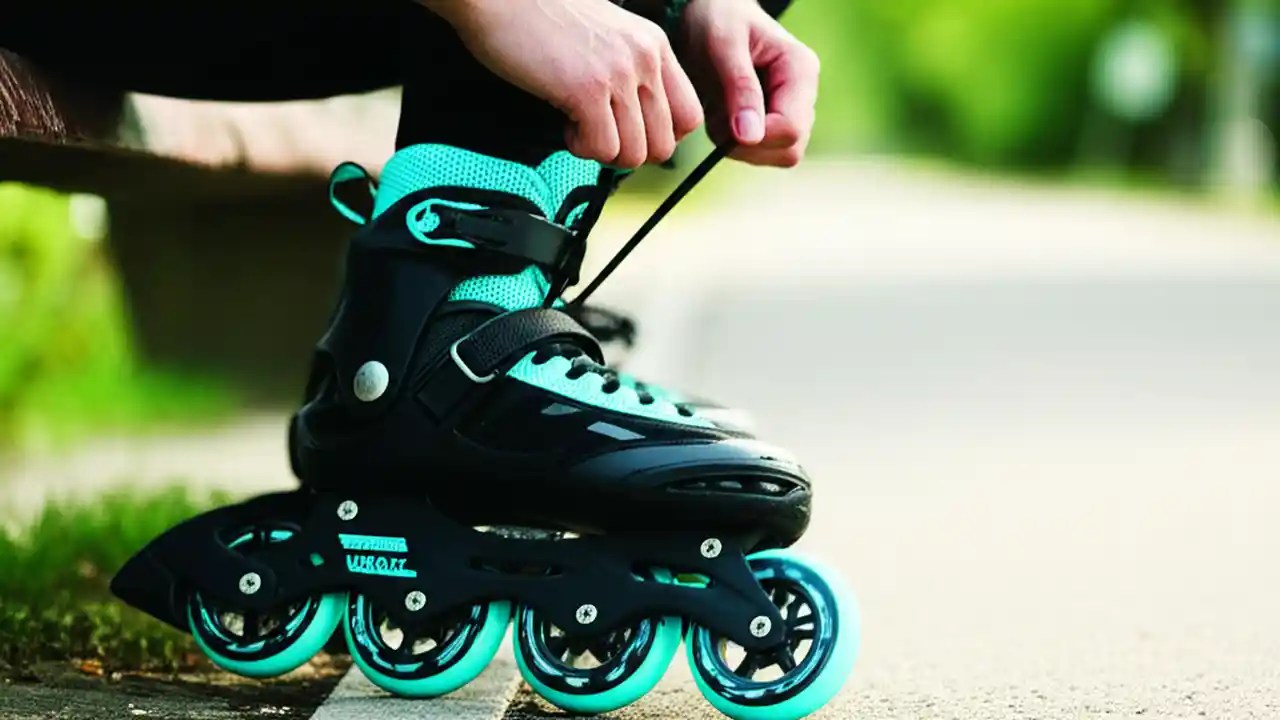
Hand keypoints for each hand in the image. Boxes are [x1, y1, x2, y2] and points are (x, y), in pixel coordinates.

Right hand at [425, 0, 703, 168]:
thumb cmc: (540, 17)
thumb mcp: (606, 37)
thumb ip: (630, 71)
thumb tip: (639, 127)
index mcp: (654, 44)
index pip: (689, 116)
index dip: (659, 137)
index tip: (628, 130)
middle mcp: (645, 58)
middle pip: (665, 144)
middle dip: (629, 152)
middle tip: (599, 133)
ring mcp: (618, 74)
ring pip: (634, 154)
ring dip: (602, 151)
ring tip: (578, 125)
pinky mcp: (586, 90)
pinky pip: (602, 149)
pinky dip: (580, 147)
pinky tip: (564, 124)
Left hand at [678, 0, 819, 166]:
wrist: (712, 14)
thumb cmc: (717, 20)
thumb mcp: (722, 45)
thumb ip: (740, 88)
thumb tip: (751, 137)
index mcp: (800, 70)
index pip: (791, 128)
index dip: (756, 136)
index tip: (723, 121)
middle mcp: (804, 94)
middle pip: (789, 149)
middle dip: (748, 145)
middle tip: (718, 115)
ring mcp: (793, 110)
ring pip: (777, 155)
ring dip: (740, 146)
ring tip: (719, 111)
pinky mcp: (776, 122)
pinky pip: (762, 153)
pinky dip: (736, 144)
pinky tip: (723, 116)